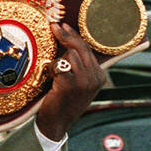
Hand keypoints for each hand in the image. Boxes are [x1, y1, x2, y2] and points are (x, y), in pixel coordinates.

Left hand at [36, 22, 105, 140]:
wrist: (55, 125)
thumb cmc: (62, 102)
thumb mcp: (76, 83)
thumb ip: (78, 65)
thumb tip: (68, 39)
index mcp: (99, 76)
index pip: (88, 49)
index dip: (74, 36)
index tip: (63, 25)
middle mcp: (95, 78)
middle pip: (80, 48)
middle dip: (66, 36)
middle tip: (53, 25)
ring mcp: (84, 82)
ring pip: (69, 55)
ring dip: (57, 61)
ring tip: (54, 75)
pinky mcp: (71, 85)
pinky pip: (59, 65)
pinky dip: (52, 69)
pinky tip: (50, 79)